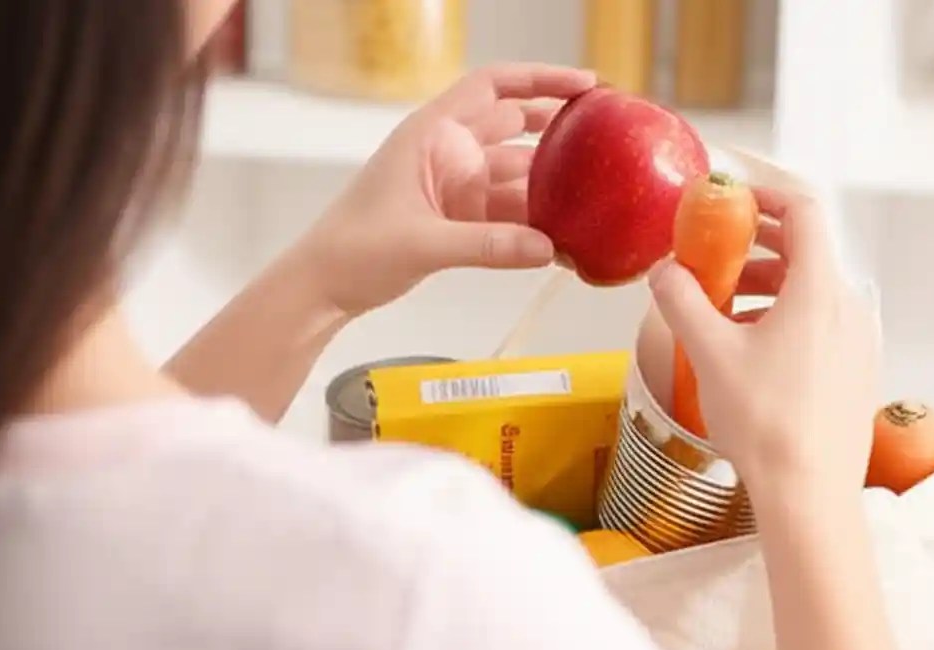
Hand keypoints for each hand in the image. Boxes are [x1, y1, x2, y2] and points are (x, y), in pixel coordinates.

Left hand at [298, 63, 595, 315]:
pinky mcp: (460, 220)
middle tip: (609, 136)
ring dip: (552, 186)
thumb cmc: (353, 248)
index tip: (586, 86)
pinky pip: (509, 214)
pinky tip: (565, 238)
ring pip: (517, 176)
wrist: (324, 285)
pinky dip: (536, 224)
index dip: (540, 80)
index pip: (493, 88)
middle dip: (560, 128)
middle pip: (515, 126)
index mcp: (432, 135)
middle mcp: (449, 153)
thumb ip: (487, 246)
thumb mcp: (422, 243)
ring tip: (597, 196)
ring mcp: (456, 187)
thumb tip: (548, 248)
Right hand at [648, 188, 879, 508]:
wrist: (810, 495)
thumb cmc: (767, 425)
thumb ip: (682, 300)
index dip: (766, 194)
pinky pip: (821, 323)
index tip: (733, 199)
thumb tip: (664, 272)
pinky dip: (784, 317)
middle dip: (755, 247)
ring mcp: (859, 341)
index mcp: (820, 290)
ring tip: (721, 311)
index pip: (805, 211)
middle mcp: (849, 308)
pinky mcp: (856, 371)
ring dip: (766, 286)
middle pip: (806, 251)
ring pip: (812, 290)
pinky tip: (748, 349)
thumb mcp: (709, 352)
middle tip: (714, 258)